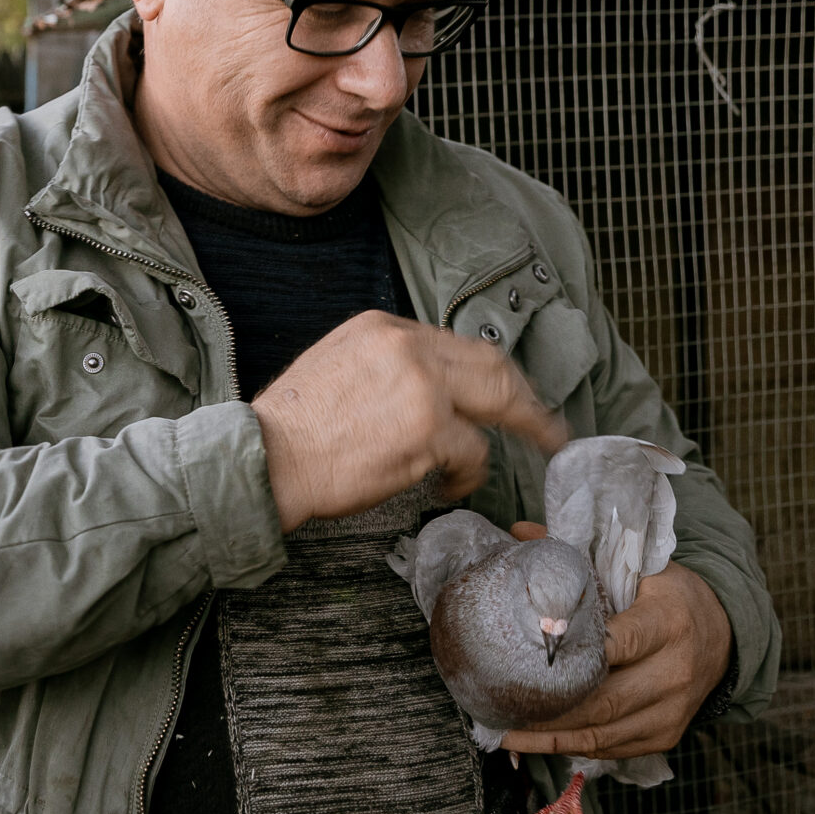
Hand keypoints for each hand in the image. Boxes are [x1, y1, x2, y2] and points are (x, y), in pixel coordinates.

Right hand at [251, 312, 566, 529]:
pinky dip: (469, 475)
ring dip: (516, 434)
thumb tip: (430, 384)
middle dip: (527, 397)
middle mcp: (407, 346)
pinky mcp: (429, 429)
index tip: (510, 393)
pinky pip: (474, 452)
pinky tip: (451, 486)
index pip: (457, 345)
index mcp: (384, 327)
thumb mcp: (339, 365)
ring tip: (529, 452)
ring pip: (495, 404)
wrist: (266, 459)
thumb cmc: (296, 428)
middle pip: (492, 365)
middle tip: (547, 423)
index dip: (491, 373)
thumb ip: (387, 365)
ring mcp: (422, 386)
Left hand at [498, 523, 733, 759]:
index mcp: (668, 621)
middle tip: (502, 706)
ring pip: (604, 733)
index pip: (622, 642)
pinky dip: (573, 746)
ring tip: (508, 732)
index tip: (533, 659)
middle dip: (550, 709)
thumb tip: (520, 532)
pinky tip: (538, 741)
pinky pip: (612, 748)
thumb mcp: (638, 569)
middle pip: (606, 700)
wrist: (722, 636)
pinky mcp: (666, 735)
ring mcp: (672, 709)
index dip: (580, 655)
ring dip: (552, 738)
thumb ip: (580, 555)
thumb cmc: (669, 598)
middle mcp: (675, 670)